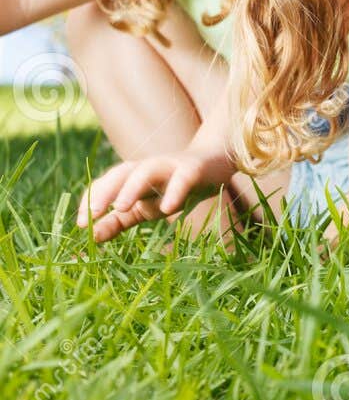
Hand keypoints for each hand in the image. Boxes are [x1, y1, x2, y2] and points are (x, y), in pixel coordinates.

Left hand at [77, 149, 235, 243]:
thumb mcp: (144, 207)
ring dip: (131, 187)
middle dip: (104, 191)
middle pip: (120, 173)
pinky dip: (174, 191)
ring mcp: (171, 166)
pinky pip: (182, 179)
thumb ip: (118, 221)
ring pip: (146, 171)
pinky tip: (168, 208)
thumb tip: (91, 238)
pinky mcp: (194, 169)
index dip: (91, 200)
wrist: (215, 162)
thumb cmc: (174, 187)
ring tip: (121, 207)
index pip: (105, 183)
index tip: (83, 224)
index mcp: (132, 176)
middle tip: (92, 213)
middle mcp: (147, 167)